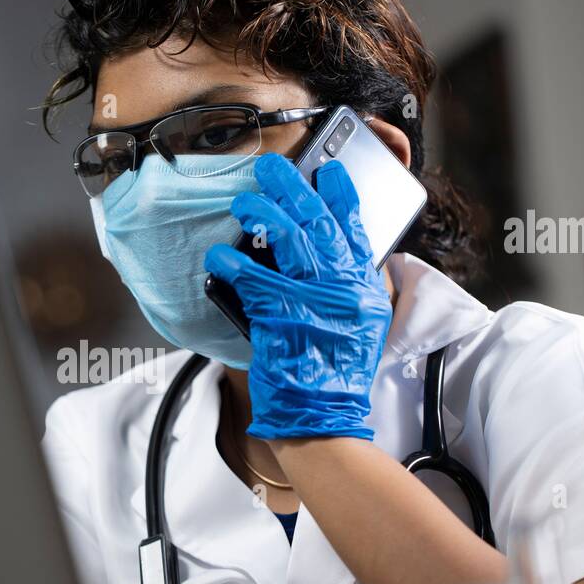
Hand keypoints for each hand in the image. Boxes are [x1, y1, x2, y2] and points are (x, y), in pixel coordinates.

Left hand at [203, 154, 391, 439]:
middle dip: (293, 189)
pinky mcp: (281, 315)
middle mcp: (343, 288)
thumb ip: (350, 287)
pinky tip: (219, 253)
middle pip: (318, 223)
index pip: (357, 229)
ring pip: (288, 240)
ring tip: (243, 201)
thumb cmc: (336, 373)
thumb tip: (332, 252)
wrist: (322, 415)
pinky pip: (252, 277)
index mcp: (364, 287)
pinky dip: (233, 263)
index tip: (328, 170)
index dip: (342, 195)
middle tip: (271, 168)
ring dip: (262, 215)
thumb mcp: (362, 325)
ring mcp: (313, 299)